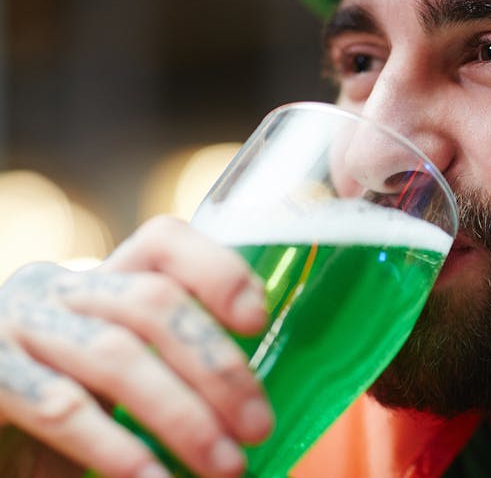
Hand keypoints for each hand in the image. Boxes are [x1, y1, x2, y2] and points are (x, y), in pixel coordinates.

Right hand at [0, 216, 271, 477]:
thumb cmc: (62, 410)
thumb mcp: (120, 373)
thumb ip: (170, 364)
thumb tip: (251, 404)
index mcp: (99, 280)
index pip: (163, 242)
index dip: (217, 271)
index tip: (258, 322)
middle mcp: (57, 289)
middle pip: (153, 301)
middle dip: (216, 366)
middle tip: (258, 426)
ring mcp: (17, 328)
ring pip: (116, 353)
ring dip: (181, 415)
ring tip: (225, 465)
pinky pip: (60, 406)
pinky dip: (114, 446)